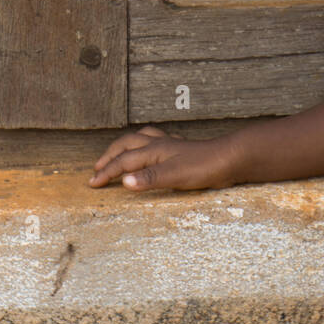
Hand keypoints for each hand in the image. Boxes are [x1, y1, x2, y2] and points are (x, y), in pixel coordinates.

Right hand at [90, 126, 240, 191]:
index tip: (92, 184)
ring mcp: (170, 145)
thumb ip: (149, 179)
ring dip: (125, 146)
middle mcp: (159, 144)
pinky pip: (155, 141)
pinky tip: (151, 149)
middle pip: (127, 145)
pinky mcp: (180, 149)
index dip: (106, 172)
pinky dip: (145, 143)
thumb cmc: (203, 166)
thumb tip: (124, 182)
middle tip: (97, 168)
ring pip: (140, 139)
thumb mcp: (174, 176)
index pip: (123, 162)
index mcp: (153, 150)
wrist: (230, 158)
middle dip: (110, 156)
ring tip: (117, 152)